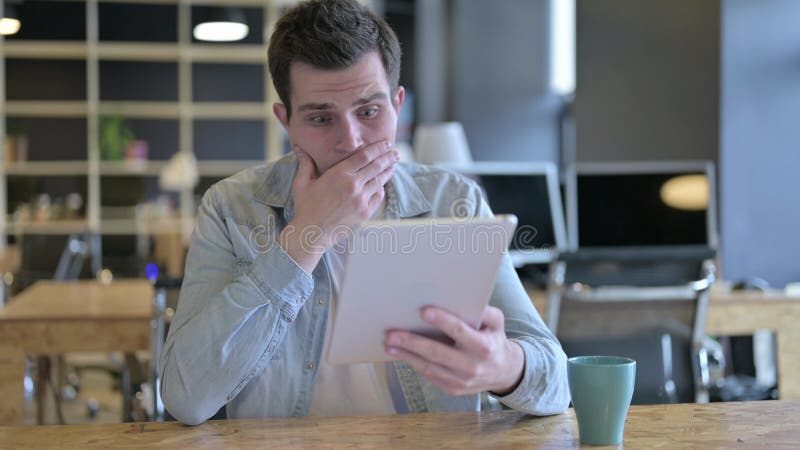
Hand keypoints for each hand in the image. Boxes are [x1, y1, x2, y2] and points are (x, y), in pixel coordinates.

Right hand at [278, 141, 397, 272]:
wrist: (311, 233)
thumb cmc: (305, 208)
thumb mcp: (302, 183)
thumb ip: (306, 164)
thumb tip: (299, 148)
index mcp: (339, 174)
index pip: (364, 155)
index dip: (377, 148)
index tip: (385, 143)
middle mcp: (353, 185)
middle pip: (377, 166)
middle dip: (388, 157)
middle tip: (395, 152)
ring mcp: (361, 200)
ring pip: (380, 181)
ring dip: (388, 171)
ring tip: (393, 165)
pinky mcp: (365, 213)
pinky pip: (378, 197)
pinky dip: (381, 189)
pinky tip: (382, 185)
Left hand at [384, 306, 524, 396]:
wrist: (503, 372)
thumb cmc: (494, 340)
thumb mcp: (496, 322)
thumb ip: (484, 311)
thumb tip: (462, 298)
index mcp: (484, 347)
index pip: (460, 332)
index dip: (442, 321)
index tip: (423, 311)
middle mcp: (472, 366)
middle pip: (437, 353)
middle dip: (412, 343)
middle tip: (392, 334)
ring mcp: (461, 381)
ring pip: (429, 367)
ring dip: (406, 355)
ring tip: (389, 344)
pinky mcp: (452, 389)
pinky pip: (429, 375)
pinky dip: (413, 363)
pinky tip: (401, 354)